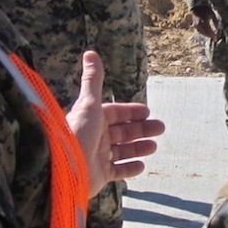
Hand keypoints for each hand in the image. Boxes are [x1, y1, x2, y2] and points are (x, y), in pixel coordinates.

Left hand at [67, 50, 163, 197]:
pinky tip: (142, 165)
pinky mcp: (99, 176)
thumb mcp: (89, 104)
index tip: (148, 112)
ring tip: (154, 147)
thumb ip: (93, 80)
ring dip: (138, 148)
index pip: (115, 114)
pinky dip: (130, 168)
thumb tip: (90, 52)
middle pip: (122, 132)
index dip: (131, 112)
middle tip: (160, 128)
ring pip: (122, 151)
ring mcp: (96, 157)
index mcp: (92, 119)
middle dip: (141, 130)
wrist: (66, 167)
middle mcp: (94, 137)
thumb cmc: (78, 133)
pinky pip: (117, 171)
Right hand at [190, 1, 218, 38]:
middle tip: (214, 38)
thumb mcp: (212, 14)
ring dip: (206, 35)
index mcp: (204, 22)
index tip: (216, 37)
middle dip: (210, 36)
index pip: (209, 31)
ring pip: (202, 32)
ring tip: (211, 36)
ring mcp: (196, 25)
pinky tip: (206, 33)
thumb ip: (215, 21)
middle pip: (205, 33)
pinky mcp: (195, 24)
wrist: (197, 6)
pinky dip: (203, 32)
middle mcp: (199, 24)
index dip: (212, 35)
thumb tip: (217, 27)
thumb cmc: (205, 9)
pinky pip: (199, 30)